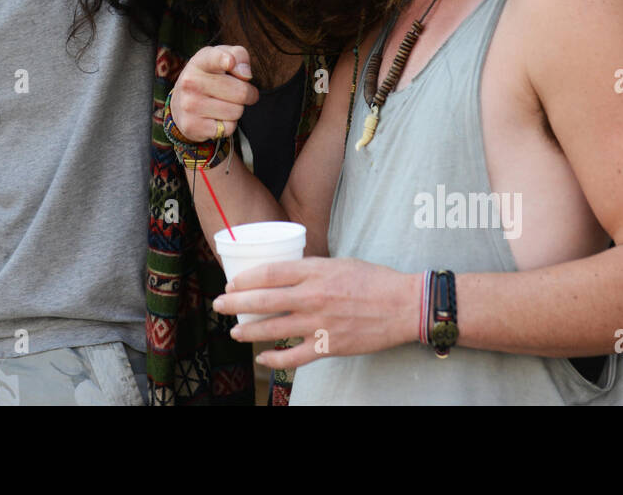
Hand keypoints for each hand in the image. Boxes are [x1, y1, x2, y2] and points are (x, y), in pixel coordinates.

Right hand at [168, 45, 257, 142]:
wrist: (180, 105)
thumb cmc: (209, 77)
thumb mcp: (221, 58)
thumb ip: (238, 56)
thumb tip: (246, 74)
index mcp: (200, 62)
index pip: (214, 58)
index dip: (226, 60)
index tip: (230, 62)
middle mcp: (190, 82)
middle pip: (241, 92)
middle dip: (248, 94)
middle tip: (239, 93)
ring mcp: (189, 105)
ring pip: (236, 111)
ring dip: (236, 110)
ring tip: (223, 104)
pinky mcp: (193, 126)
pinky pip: (228, 128)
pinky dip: (228, 125)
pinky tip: (215, 117)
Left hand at [212, 257, 416, 369]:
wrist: (403, 305)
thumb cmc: (373, 280)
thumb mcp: (339, 263)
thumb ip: (311, 269)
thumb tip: (285, 274)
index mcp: (315, 271)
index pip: (269, 272)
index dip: (245, 278)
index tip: (232, 282)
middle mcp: (313, 297)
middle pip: (263, 300)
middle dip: (235, 303)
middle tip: (219, 304)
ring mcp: (319, 323)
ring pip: (272, 329)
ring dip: (248, 331)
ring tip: (234, 331)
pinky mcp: (328, 346)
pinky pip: (294, 356)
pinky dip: (275, 358)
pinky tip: (263, 356)